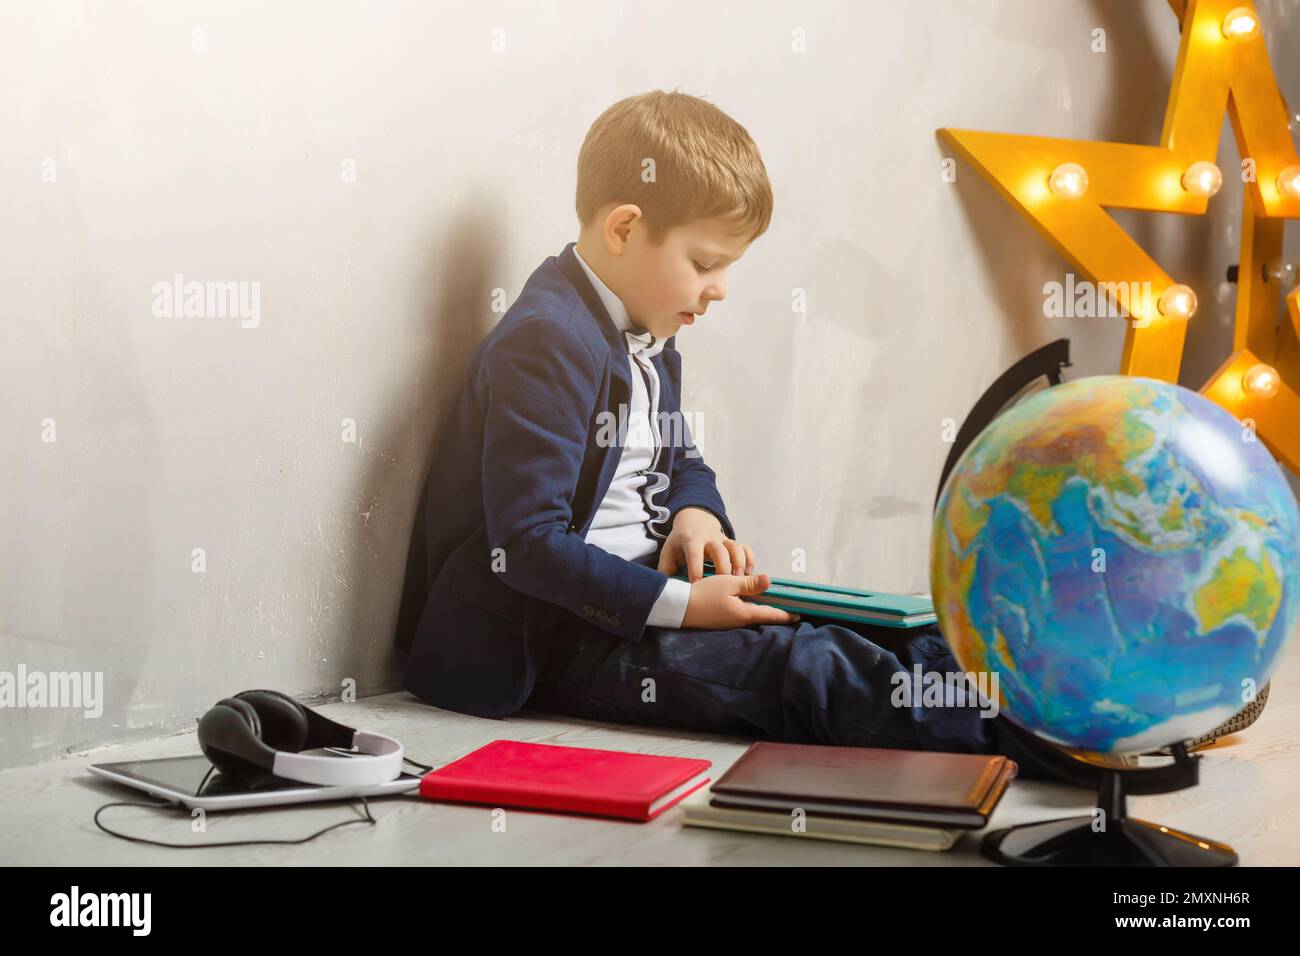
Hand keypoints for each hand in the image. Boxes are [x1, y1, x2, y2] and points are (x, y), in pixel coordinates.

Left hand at [656, 507, 755, 581]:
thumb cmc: (680, 541)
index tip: (697, 584)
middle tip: (725, 585)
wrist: (694, 520)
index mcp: (691, 540)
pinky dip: (750, 559)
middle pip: (719, 550)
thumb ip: (665, 567)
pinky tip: (750, 573)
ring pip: (735, 547)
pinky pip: (745, 547)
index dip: (695, 568)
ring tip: (741, 579)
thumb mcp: (669, 550)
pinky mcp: (733, 542)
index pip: (694, 553)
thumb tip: (664, 586)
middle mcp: (709, 539)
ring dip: (739, 563)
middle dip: (723, 567)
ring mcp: (723, 539)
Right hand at [682, 573, 800, 628]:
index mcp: (745, 613)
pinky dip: (749, 608)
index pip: (771, 615)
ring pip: (751, 614)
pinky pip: (740, 613)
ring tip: (772, 602)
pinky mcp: (721, 620)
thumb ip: (750, 583)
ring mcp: (729, 622)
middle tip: (789, 606)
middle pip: (762, 616)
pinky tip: (749, 601)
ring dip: (761, 609)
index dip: (786, 614)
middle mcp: (739, 621)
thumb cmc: (704, 593)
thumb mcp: (728, 583)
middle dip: (775, 612)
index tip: (799, 614)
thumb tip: (771, 581)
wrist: (678, 607)